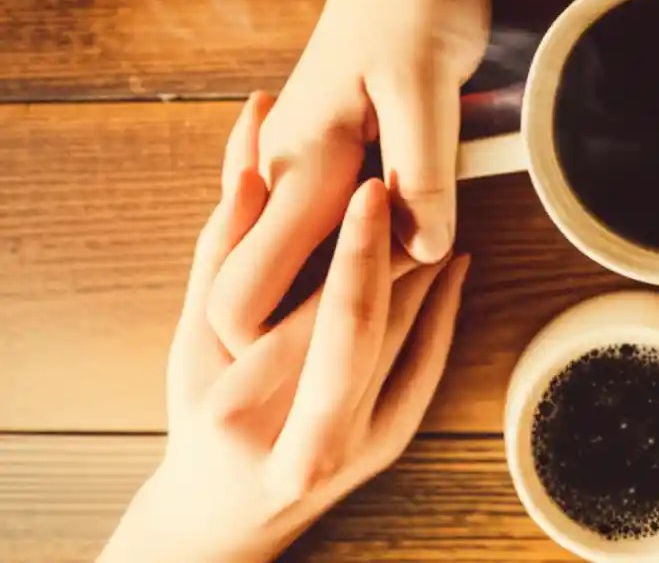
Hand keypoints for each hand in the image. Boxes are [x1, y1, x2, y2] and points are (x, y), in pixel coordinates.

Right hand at [99, 97, 470, 562]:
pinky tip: (451, 265)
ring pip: (401, 342)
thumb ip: (218, 252)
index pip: (307, 318)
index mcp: (240, 409)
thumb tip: (250, 166)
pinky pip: (427, 369)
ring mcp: (353, 451)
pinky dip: (444, 312)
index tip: (367, 187)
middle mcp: (302, 440)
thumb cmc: (200, 415)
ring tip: (427, 208)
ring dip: (421, 271)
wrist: (226, 510)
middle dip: (388, 253)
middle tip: (404, 189)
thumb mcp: (190, 339)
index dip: (347, 250)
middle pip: (361, 331)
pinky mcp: (389, 448)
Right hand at [207, 0, 488, 352]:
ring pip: (321, 256)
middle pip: (285, 289)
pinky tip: (429, 223)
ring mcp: (310, 158)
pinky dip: (385, 234)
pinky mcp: (339, 147)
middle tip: (420, 289)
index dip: (284, 339)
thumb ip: (420, 183)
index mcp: (299, 167)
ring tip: (435, 250)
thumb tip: (421, 254)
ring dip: (373, 270)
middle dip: (341, 312)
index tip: (357, 340)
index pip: (243, 296)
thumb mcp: (427, 90)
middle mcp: (291, 170)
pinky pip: (346, 219)